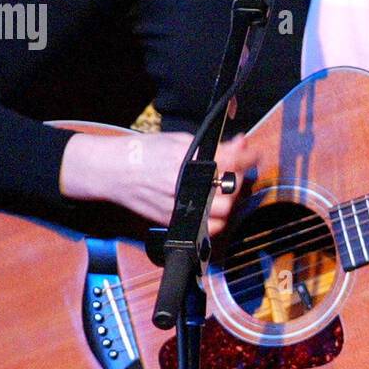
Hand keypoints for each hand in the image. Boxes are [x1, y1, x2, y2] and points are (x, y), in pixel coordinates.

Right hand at [60, 129, 258, 237]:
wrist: (114, 173)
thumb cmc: (143, 153)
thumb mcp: (179, 140)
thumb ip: (211, 146)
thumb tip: (238, 144)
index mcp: (188, 161)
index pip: (232, 159)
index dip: (248, 155)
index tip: (254, 152)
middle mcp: (186, 186)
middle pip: (231, 191)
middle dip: (239, 179)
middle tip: (237, 170)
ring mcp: (181, 207)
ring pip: (223, 213)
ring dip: (230, 200)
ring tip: (226, 189)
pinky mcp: (175, 221)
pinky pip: (207, 227)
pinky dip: (216, 219)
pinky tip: (213, 205)